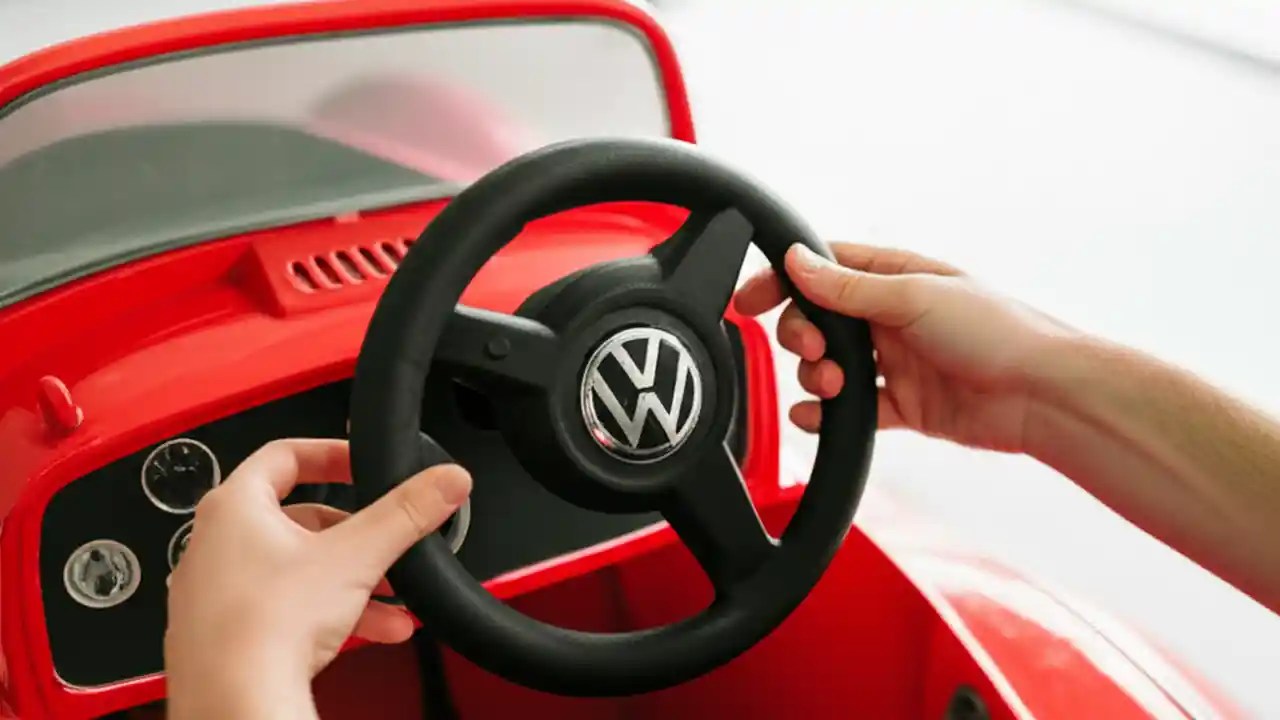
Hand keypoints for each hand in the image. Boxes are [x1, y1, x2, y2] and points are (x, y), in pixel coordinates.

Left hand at [165, 438, 470, 718]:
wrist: (235, 702)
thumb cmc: (265, 627)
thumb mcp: (357, 557)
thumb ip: (406, 513)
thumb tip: (444, 481)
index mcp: (234, 507)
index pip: (284, 455)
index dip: (332, 455)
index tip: (361, 465)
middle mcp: (213, 544)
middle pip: (296, 520)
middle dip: (354, 536)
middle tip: (384, 544)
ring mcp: (212, 591)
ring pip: (293, 570)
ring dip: (347, 580)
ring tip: (388, 600)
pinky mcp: (220, 633)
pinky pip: (279, 608)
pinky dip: (323, 613)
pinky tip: (366, 631)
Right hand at [734, 243, 1078, 452]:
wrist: (1042, 396)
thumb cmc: (999, 332)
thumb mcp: (914, 297)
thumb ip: (848, 287)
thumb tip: (796, 261)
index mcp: (894, 277)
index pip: (822, 269)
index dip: (781, 281)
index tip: (749, 301)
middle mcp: (890, 317)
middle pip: (816, 321)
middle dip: (800, 336)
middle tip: (810, 350)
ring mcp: (894, 362)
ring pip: (827, 368)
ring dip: (815, 378)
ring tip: (834, 387)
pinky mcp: (900, 405)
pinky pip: (848, 411)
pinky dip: (825, 416)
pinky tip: (818, 417)